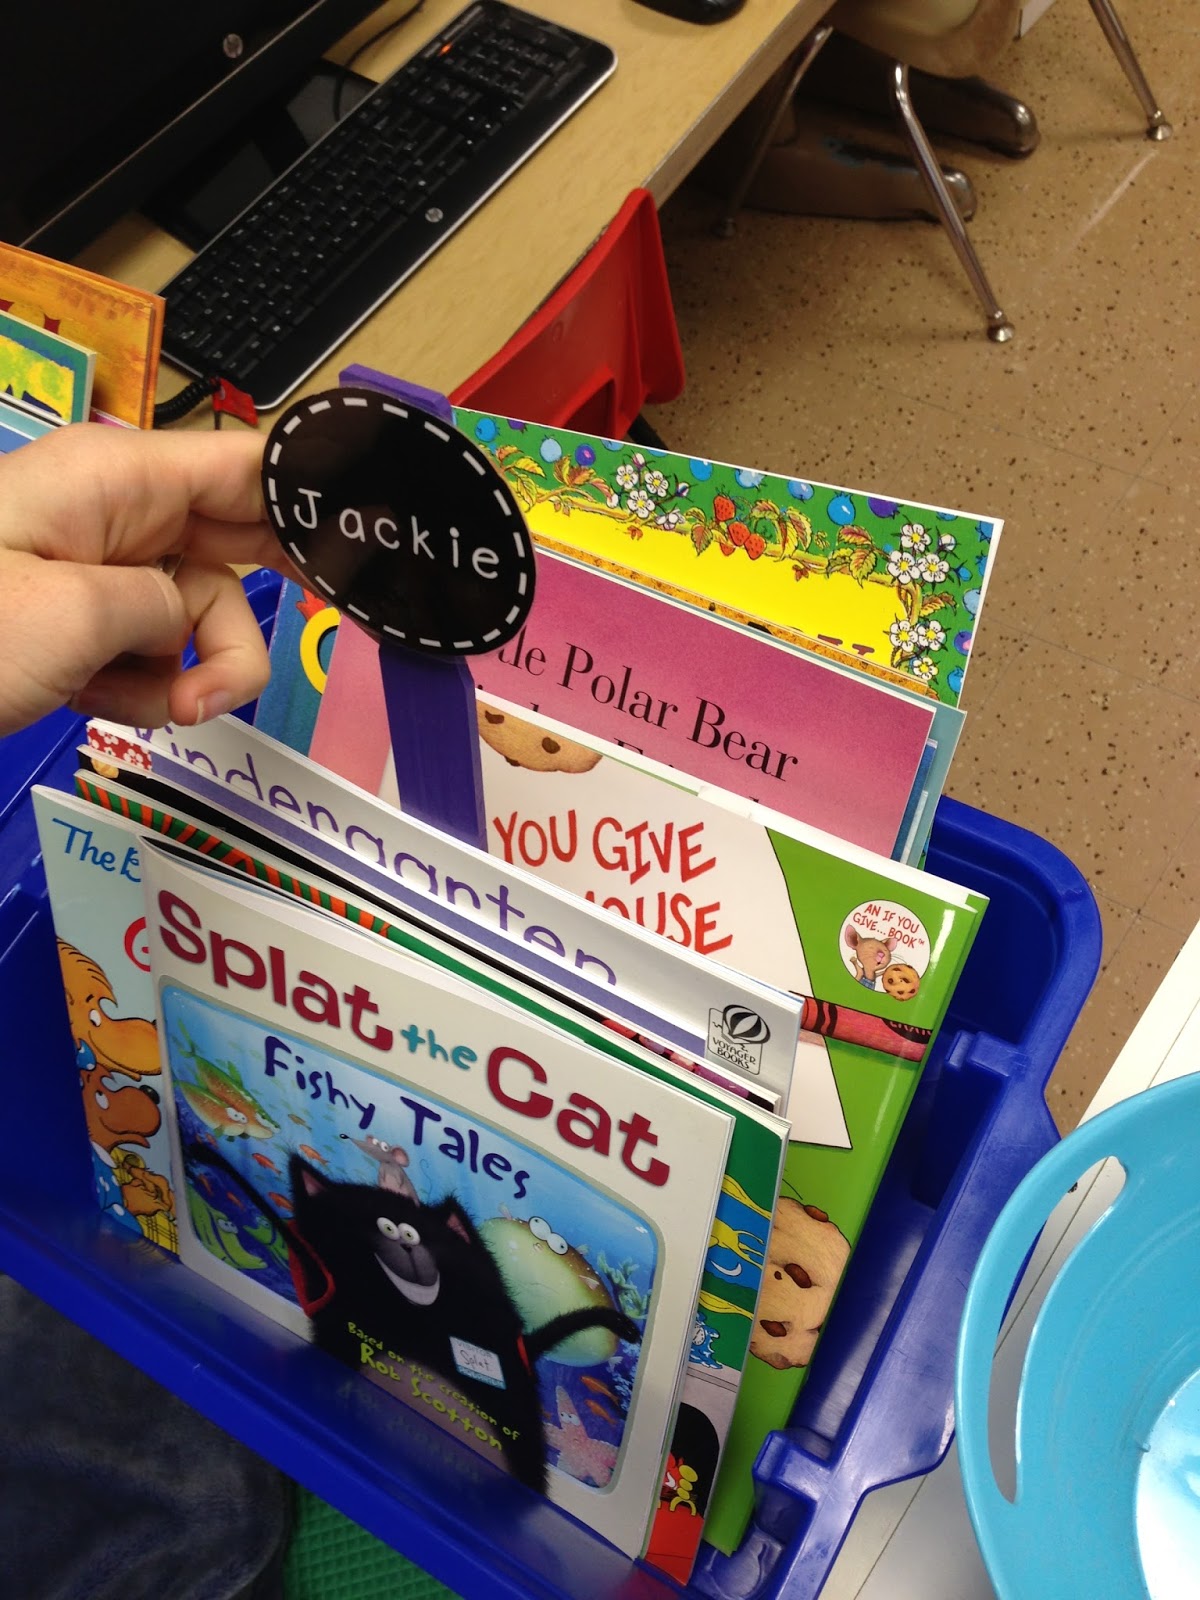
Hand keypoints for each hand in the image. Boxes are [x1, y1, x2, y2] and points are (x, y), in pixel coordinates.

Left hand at [0, 423, 293, 736]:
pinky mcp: (80, 624)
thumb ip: (159, 610)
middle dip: (243, 622)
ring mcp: (98, 572)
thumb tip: (178, 626)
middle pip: (233, 554)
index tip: (366, 547)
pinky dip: (139, 690)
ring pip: (196, 620)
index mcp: (118, 480)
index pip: (246, 467)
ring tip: (159, 706)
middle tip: (283, 649)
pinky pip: (150, 655)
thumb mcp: (72, 614)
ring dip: (190, 675)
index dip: (310, 500)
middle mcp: (116, 516)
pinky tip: (91, 699)